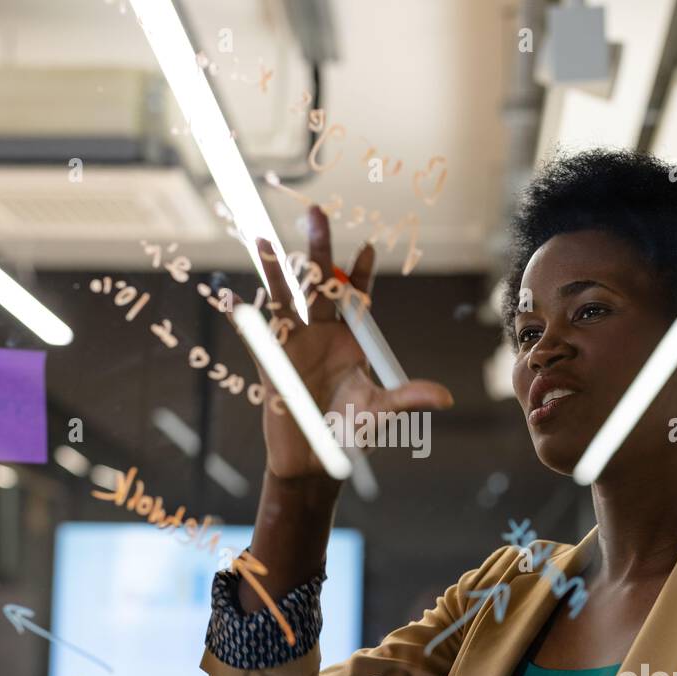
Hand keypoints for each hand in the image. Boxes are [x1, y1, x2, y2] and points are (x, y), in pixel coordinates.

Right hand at [244, 206, 452, 478]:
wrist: (316, 461)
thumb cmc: (350, 434)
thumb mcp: (381, 412)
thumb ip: (407, 399)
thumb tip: (445, 398)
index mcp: (350, 342)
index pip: (356, 300)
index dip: (360, 274)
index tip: (367, 247)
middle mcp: (321, 337)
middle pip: (319, 286)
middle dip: (319, 251)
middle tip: (318, 213)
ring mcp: (294, 348)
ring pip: (285, 301)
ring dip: (275, 272)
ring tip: (264, 241)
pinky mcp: (271, 365)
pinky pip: (256, 338)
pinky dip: (242, 319)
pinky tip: (232, 299)